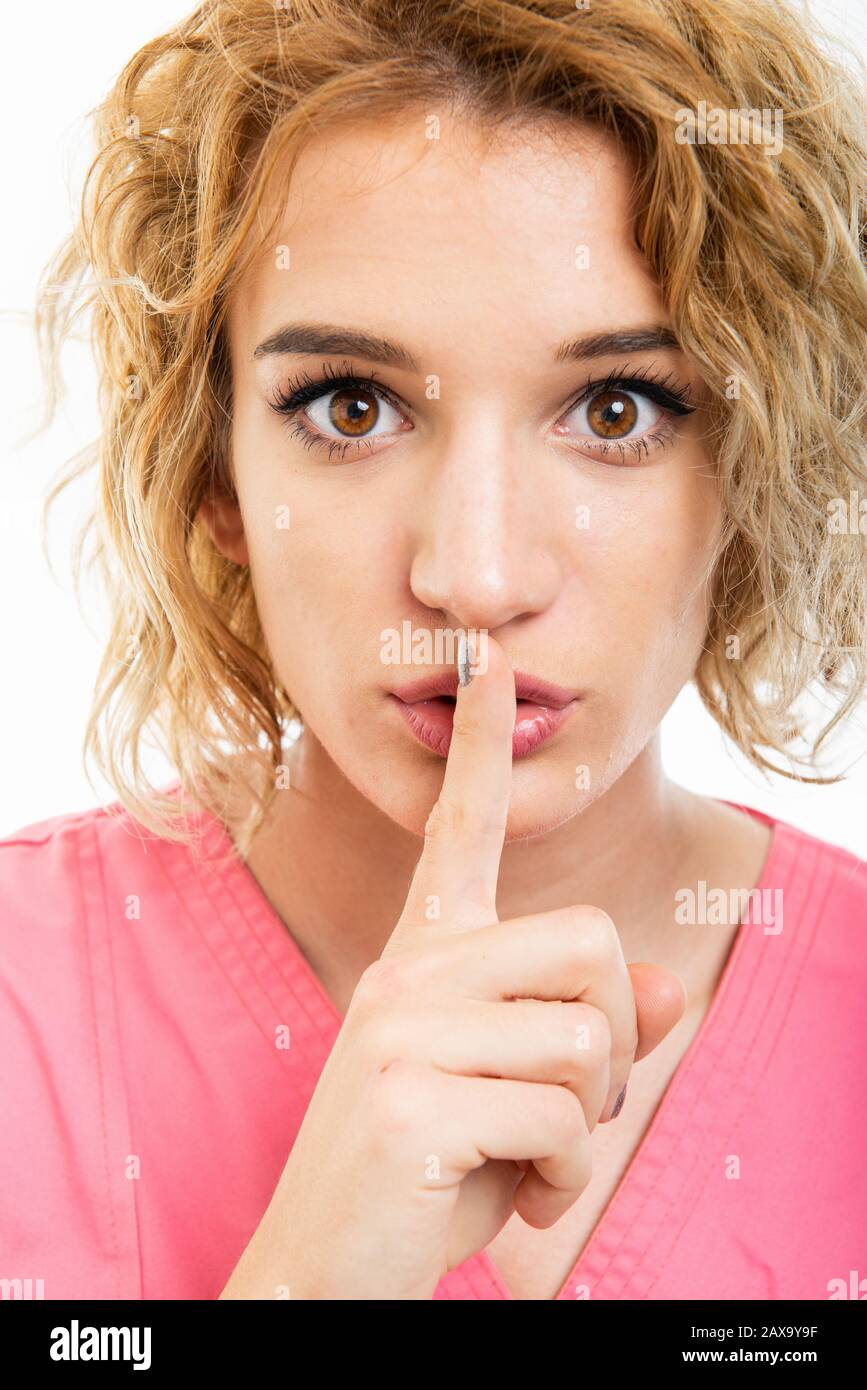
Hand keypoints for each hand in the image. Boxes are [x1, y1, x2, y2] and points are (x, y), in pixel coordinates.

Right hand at [219, 634, 684, 1298]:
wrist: (325, 1264)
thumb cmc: (426, 1169)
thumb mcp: (514, 1090)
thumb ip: (584, 1032)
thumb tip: (667, 989)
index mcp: (425, 956)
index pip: (462, 831)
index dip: (480, 746)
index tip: (490, 660)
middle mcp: (408, 972)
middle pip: (589, 944)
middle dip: (615, 1039)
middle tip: (569, 1107)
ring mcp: (402, 1029)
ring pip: (587, 1033)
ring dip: (590, 1117)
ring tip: (535, 1155)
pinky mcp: (410, 1097)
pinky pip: (560, 1114)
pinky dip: (566, 1174)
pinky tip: (517, 1197)